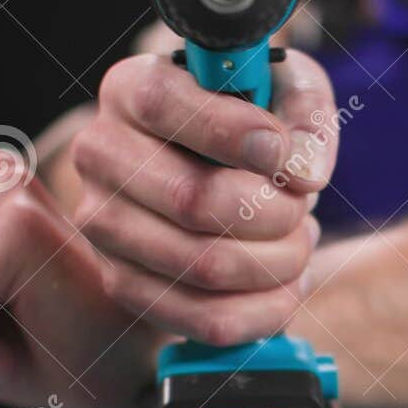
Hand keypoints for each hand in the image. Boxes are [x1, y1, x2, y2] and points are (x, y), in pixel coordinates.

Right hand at [70, 49, 337, 345]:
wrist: (215, 170)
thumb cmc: (253, 118)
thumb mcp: (286, 87)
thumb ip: (306, 113)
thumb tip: (304, 171)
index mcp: (130, 89)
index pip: (163, 106)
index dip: (231, 132)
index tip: (280, 151)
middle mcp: (101, 155)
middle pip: (190, 200)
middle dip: (273, 210)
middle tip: (301, 204)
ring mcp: (103, 226)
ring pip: (203, 267)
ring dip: (279, 261)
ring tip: (300, 238)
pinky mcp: (125, 285)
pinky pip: (207, 320)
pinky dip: (267, 309)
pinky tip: (289, 283)